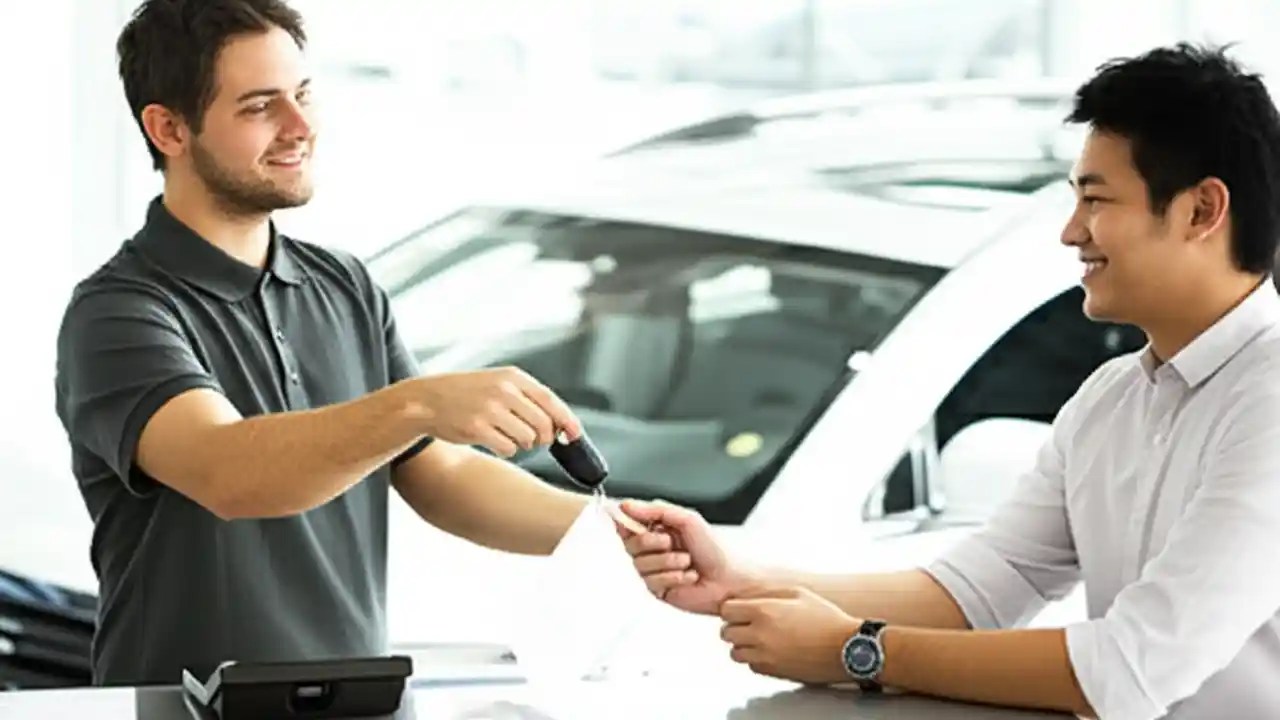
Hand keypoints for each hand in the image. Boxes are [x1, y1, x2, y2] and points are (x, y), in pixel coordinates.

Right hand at [411, 367, 581, 457]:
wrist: (427, 400)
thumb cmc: (467, 394)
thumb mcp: (498, 383)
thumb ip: (527, 399)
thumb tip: (560, 425)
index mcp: (512, 377)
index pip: (550, 400)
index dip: (566, 419)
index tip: (575, 434)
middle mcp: (504, 391)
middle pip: (543, 424)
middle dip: (544, 437)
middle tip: (535, 440)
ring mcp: (490, 409)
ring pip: (528, 439)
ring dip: (523, 444)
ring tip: (507, 435)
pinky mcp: (478, 428)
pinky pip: (509, 449)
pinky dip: (506, 449)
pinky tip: (493, 441)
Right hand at [612, 499, 757, 614]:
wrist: (731, 580)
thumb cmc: (715, 549)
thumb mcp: (687, 519)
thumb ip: (655, 510)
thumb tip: (627, 505)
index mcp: (659, 528)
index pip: (629, 522)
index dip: (624, 521)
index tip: (625, 518)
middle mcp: (654, 549)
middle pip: (631, 544)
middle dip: (652, 542)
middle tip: (671, 543)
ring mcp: (655, 570)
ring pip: (640, 564)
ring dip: (668, 562)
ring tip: (687, 562)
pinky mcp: (659, 590)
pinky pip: (652, 582)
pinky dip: (673, 577)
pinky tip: (688, 576)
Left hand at [720, 586, 859, 685]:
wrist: (845, 648)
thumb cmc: (826, 619)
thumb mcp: (798, 593)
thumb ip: (768, 592)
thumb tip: (748, 594)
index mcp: (764, 611)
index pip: (726, 610)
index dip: (733, 609)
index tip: (741, 610)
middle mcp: (760, 634)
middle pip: (725, 632)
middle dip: (735, 627)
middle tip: (749, 624)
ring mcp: (765, 655)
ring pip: (735, 652)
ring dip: (743, 645)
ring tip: (760, 639)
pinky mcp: (773, 671)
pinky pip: (751, 666)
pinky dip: (756, 659)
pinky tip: (770, 651)